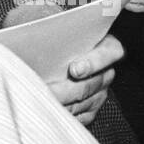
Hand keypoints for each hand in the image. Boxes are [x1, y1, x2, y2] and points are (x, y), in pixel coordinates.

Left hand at [0, 4, 120, 124]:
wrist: (52, 50)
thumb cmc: (55, 35)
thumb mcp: (55, 25)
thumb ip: (53, 25)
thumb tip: (34, 31)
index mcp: (106, 46)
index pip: (108, 53)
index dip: (93, 62)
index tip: (73, 69)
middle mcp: (105, 72)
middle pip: (89, 85)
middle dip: (65, 90)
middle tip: (44, 90)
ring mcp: (99, 93)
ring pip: (82, 103)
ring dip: (60, 104)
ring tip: (38, 100)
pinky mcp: (89, 110)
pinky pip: (78, 117)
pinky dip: (61, 114)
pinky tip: (45, 109)